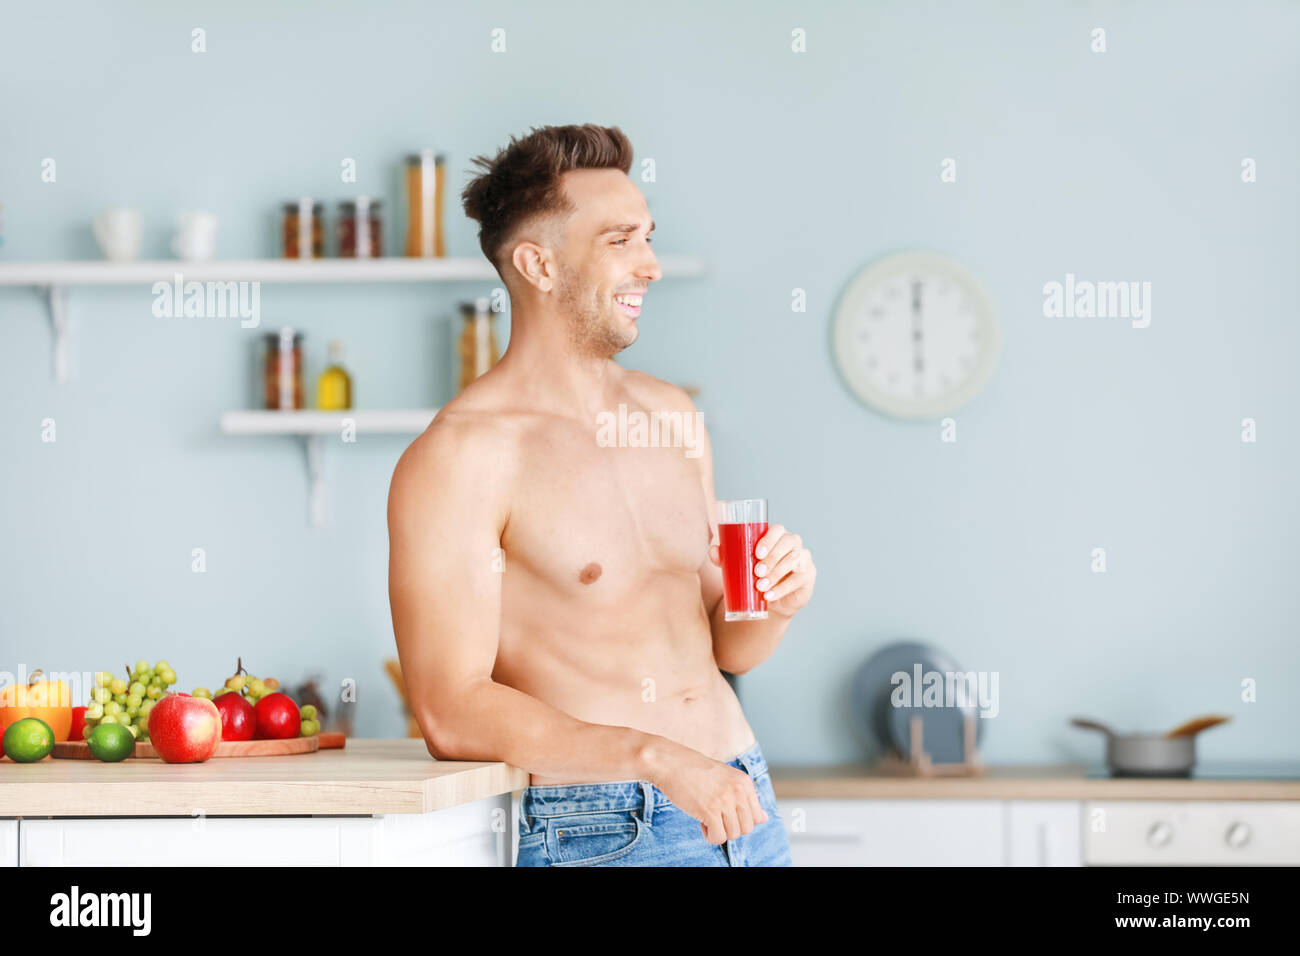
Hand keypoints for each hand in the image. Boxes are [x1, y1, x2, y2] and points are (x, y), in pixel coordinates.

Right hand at [652, 744, 768, 844]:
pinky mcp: (710, 810)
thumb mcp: (726, 778)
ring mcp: (725, 800)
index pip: (758, 816)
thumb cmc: (695, 770)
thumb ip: (745, 797)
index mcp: (744, 782)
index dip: (741, 821)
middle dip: (731, 828)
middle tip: (715, 817)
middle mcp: (738, 790)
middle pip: (747, 828)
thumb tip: (765, 819)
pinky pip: (718, 837)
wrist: (670, 762)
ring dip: (719, 832)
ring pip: (733, 835)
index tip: (726, 814)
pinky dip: (710, 836)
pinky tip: (701, 823)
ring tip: (706, 818)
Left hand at [709, 523, 816, 617]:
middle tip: (757, 572)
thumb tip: (712, 550)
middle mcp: (793, 544)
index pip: (778, 530)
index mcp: (777, 536)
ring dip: (776, 574)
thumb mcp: (740, 566)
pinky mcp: (808, 576)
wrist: (770, 599)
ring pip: (793, 561)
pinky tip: (770, 596)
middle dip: (772, 558)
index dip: (769, 539)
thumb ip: (726, 557)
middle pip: (788, 543)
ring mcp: (803, 559)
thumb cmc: (755, 576)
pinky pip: (798, 580)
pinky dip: (782, 589)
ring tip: (760, 586)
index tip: (757, 552)